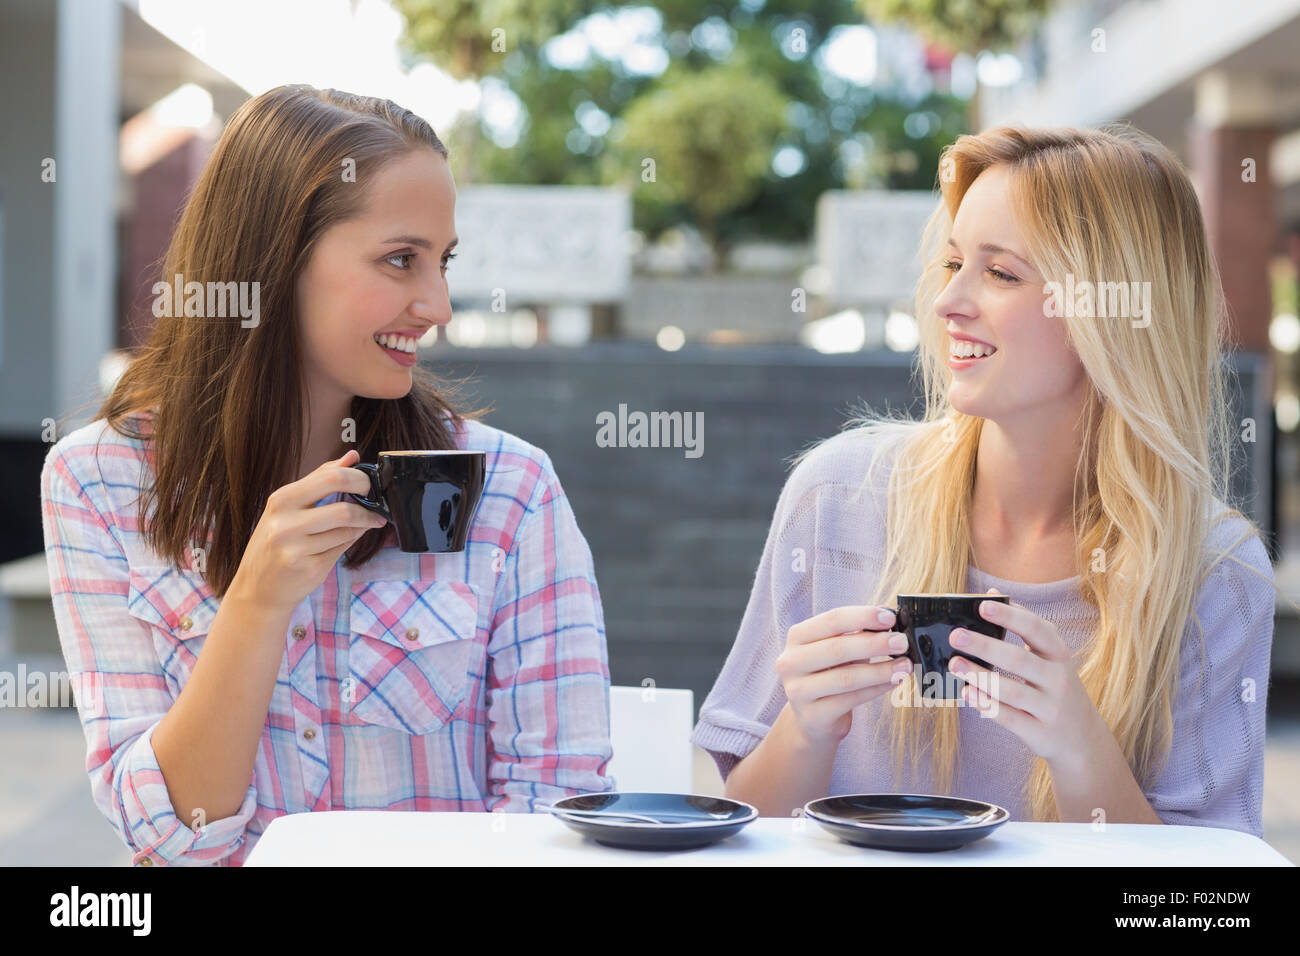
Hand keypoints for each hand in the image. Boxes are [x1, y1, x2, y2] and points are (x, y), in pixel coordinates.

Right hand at [227, 449, 388, 614]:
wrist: (257, 588)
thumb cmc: (276, 541)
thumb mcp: (289, 506)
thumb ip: (321, 479)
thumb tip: (352, 456)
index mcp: (282, 500)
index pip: (331, 478)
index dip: (359, 479)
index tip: (370, 483)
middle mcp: (285, 525)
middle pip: (344, 509)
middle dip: (368, 507)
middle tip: (377, 507)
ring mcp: (297, 550)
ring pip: (348, 531)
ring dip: (361, 526)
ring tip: (361, 525)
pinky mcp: (310, 570)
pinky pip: (343, 548)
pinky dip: (350, 541)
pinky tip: (341, 541)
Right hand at [775, 605, 914, 745]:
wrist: (813, 718)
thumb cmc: (830, 675)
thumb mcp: (839, 649)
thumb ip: (859, 631)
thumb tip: (889, 615)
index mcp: (797, 637)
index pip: (832, 620)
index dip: (863, 616)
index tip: (890, 618)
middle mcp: (791, 662)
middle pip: (837, 648)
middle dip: (875, 644)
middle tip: (902, 642)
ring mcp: (798, 691)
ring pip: (846, 677)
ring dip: (881, 670)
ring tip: (905, 665)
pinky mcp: (813, 715)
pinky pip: (851, 700)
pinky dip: (876, 690)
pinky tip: (893, 682)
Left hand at [946, 587, 1107, 773]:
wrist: (1082, 737)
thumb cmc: (1054, 686)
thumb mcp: (1050, 657)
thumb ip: (1024, 626)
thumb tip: (991, 594)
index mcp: (1058, 654)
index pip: (1036, 629)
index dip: (1010, 616)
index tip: (983, 605)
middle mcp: (1058, 679)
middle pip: (1019, 659)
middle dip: (985, 646)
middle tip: (956, 635)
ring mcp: (1050, 708)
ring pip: (1012, 690)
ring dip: (980, 676)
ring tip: (954, 664)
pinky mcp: (1039, 733)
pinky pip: (1010, 718)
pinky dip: (987, 705)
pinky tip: (967, 693)